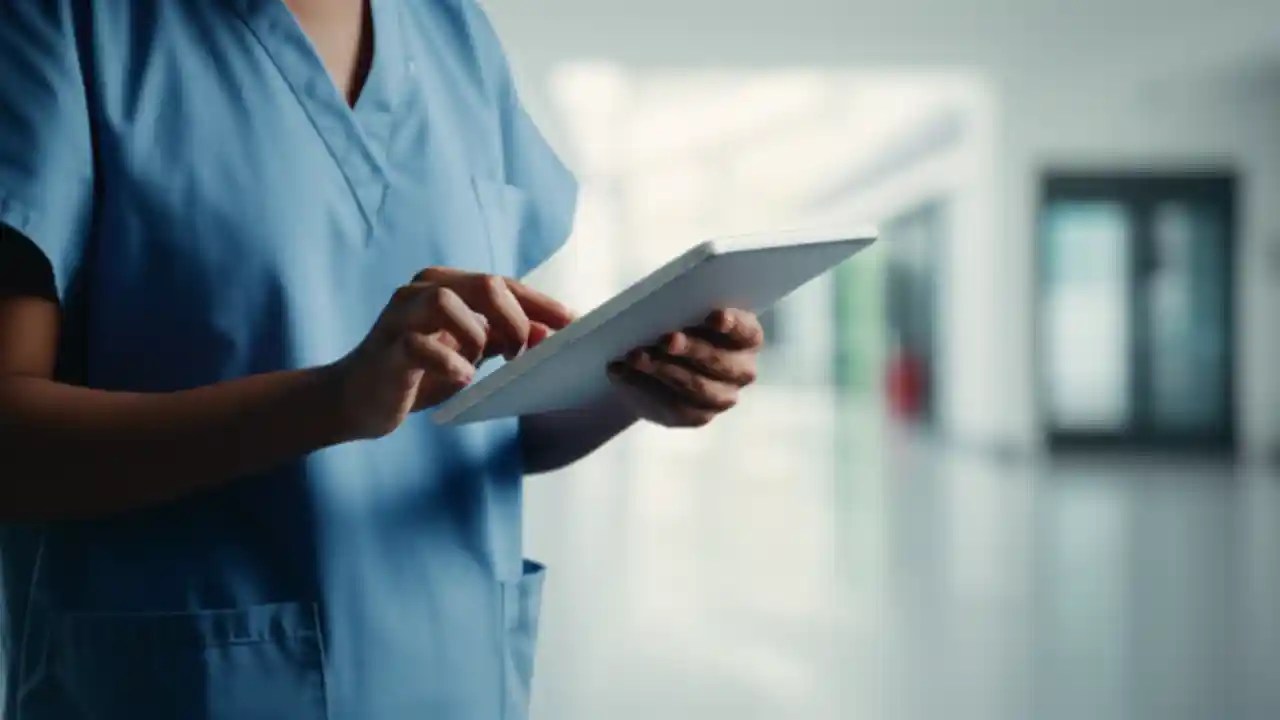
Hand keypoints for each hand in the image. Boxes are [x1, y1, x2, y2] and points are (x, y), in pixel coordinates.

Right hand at [332, 267, 574, 439]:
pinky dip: (448, 363)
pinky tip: (461, 379)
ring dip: (478, 335)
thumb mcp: (469, 352)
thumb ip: (503, 337)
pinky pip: (420, 346)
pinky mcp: (386, 349)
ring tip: (484, 363)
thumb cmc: (417, 371)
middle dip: (515, 318)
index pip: (503, 284)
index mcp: (445, 285)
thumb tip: (548, 331)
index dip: (540, 303)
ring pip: (448, 303)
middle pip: (484, 284)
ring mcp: (400, 317)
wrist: (356, 399)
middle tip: (522, 352)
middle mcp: (421, 291)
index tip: (571, 323)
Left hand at [607, 309, 762, 427]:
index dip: (733, 324)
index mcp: (746, 337)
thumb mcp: (682, 310)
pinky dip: (646, 388)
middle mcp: (742, 369)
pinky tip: (623, 373)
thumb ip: (682, 308)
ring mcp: (722, 396)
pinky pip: (676, 407)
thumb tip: (663, 309)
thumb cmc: (678, 323)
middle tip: (666, 339)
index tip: (715, 316)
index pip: (746, 331)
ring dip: (664, 371)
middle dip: (692, 350)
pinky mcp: (698, 415)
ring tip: (635, 356)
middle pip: (720, 362)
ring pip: (697, 388)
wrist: (662, 360)